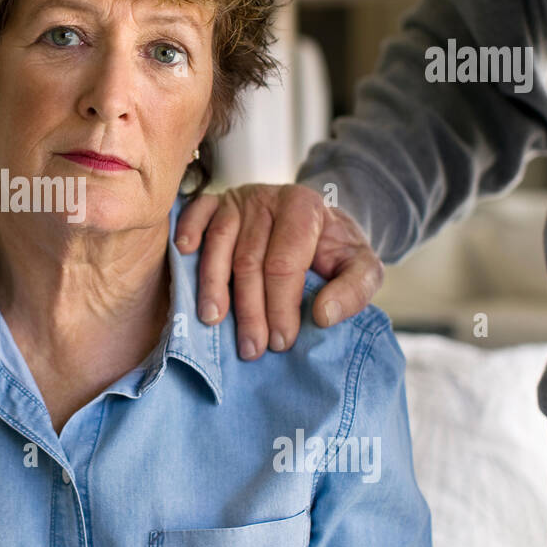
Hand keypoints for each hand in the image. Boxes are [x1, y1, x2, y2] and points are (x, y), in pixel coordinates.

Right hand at [175, 184, 383, 359]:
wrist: (319, 221)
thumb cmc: (335, 249)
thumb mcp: (362, 266)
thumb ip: (355, 290)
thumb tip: (322, 315)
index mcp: (305, 208)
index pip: (284, 263)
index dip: (280, 305)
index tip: (281, 341)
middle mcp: (269, 198)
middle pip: (249, 260)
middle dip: (249, 309)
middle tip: (251, 348)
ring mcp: (240, 198)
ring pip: (219, 243)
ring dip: (213, 285)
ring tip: (213, 320)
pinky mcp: (217, 201)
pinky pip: (197, 212)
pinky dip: (188, 230)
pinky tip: (184, 253)